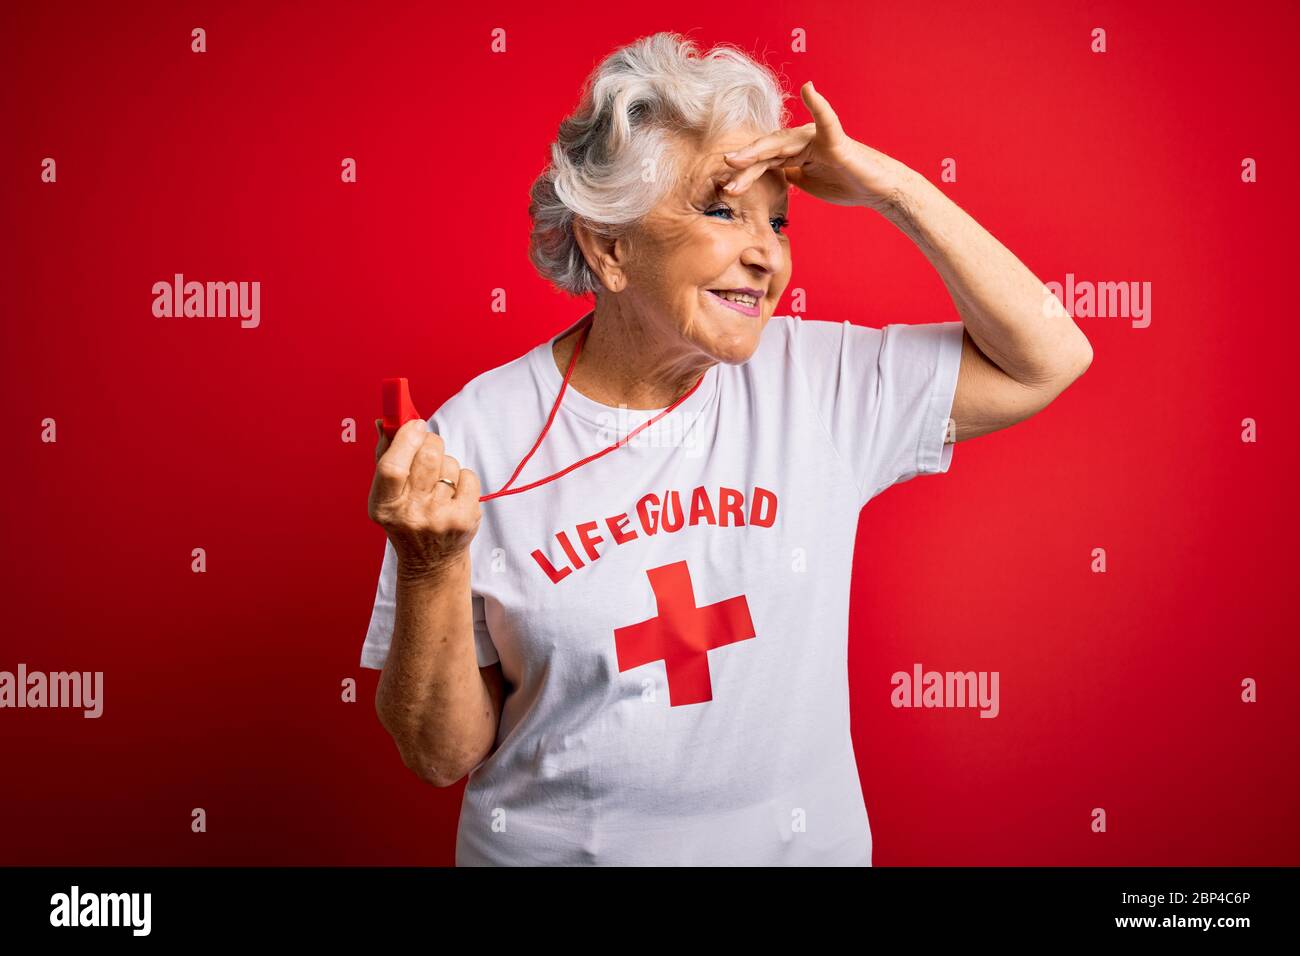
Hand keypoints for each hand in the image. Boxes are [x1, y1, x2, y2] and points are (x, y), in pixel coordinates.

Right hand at [368, 418, 481, 580]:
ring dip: (446, 464)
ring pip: (449, 464)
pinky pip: (469, 476)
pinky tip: (454, 494)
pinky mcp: (464, 520)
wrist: (431, 562)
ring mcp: (440, 519)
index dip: (405, 440)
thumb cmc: (406, 517)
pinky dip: (463, 477)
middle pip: (428, 457)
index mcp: (384, 506)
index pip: (392, 467)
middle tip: (429, 445)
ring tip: (438, 483)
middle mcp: (411, 515)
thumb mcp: (387, 494)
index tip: (415, 424)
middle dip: (431, 442)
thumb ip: (385, 455)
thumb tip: (387, 421)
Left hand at [721, 81, 907, 214]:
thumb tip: (774, 172)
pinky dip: (819, 104)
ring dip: (759, 151)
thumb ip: (789, 174)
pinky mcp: (835, 138)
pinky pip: (827, 119)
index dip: (746, 173)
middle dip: (745, 164)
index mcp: (795, 152)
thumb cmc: (845, 184)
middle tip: (724, 171)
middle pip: (768, 152)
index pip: (765, 162)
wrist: (876, 190)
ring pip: (783, 143)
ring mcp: (817, 137)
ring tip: (738, 159)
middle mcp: (802, 140)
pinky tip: (809, 89)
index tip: (725, 188)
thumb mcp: (808, 183)